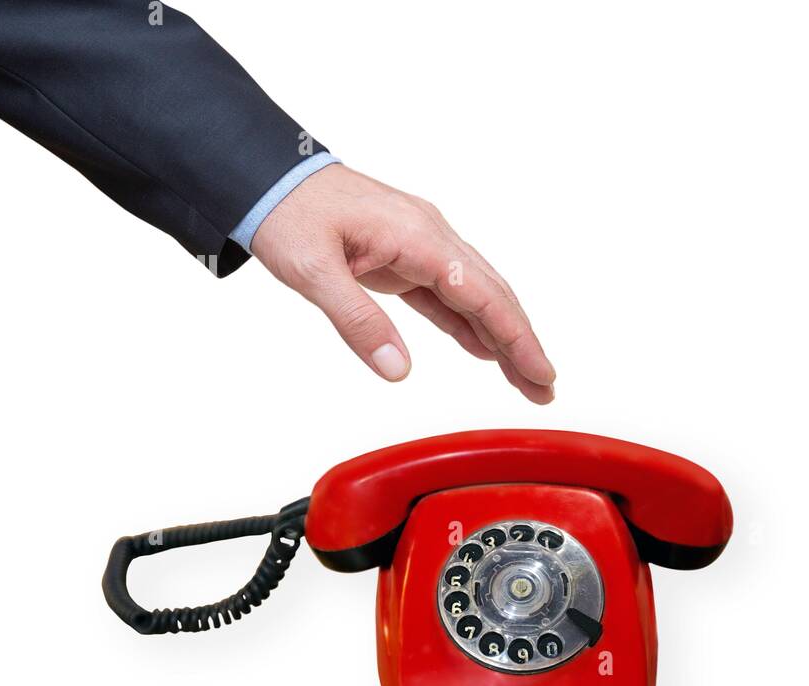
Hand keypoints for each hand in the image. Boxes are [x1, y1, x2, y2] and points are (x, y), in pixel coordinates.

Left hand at [250, 164, 555, 402]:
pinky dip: (469, 323)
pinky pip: (447, 294)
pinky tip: (484, 349)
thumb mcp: (312, 270)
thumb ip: (358, 321)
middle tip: (544, 389)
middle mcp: (430, 236)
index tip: (540, 373)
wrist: (264, 174)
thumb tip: (399, 370)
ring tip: (524, 378)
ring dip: (501, 337)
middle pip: (492, 295)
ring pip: (474, 295)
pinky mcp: (404, 254)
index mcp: (418, 236)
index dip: (516, 338)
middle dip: (521, 343)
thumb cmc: (285, 211)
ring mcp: (420, 244)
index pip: (482, 294)